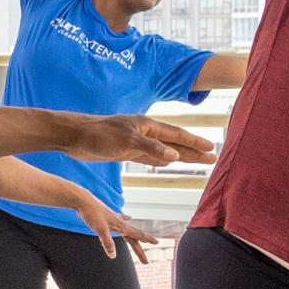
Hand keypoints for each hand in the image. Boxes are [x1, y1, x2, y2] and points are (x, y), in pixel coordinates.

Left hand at [78, 113, 215, 167]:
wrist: (74, 137)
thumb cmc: (99, 135)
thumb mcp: (127, 141)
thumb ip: (151, 149)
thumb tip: (175, 156)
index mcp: (147, 125)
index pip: (177, 134)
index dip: (195, 142)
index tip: (211, 148)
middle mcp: (144, 133)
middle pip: (175, 143)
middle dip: (194, 151)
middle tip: (213, 158)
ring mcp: (136, 142)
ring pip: (164, 151)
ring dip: (181, 156)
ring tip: (198, 161)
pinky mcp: (125, 152)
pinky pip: (149, 157)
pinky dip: (161, 161)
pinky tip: (170, 163)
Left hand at [80, 201, 160, 261]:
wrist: (83, 200)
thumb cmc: (91, 214)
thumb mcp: (99, 230)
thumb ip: (107, 242)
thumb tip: (113, 256)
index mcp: (120, 226)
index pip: (137, 235)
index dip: (147, 239)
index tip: (157, 242)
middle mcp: (120, 223)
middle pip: (133, 238)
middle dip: (139, 250)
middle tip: (146, 262)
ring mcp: (114, 219)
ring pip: (128, 231)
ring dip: (135, 238)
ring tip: (144, 241)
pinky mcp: (108, 217)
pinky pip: (120, 220)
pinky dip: (126, 219)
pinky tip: (129, 216)